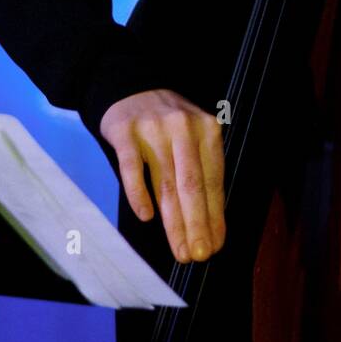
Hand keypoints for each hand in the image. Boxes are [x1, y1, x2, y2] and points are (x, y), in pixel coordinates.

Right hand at [100, 89, 225, 263]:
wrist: (132, 86)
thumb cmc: (167, 123)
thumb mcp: (192, 136)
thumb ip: (201, 171)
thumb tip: (210, 223)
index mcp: (206, 130)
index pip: (213, 180)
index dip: (215, 215)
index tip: (215, 245)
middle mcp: (183, 128)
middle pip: (192, 184)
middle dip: (197, 223)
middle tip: (198, 255)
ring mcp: (153, 129)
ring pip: (166, 181)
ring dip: (173, 220)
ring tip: (179, 248)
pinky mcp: (125, 132)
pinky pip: (132, 167)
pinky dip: (139, 193)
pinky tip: (146, 217)